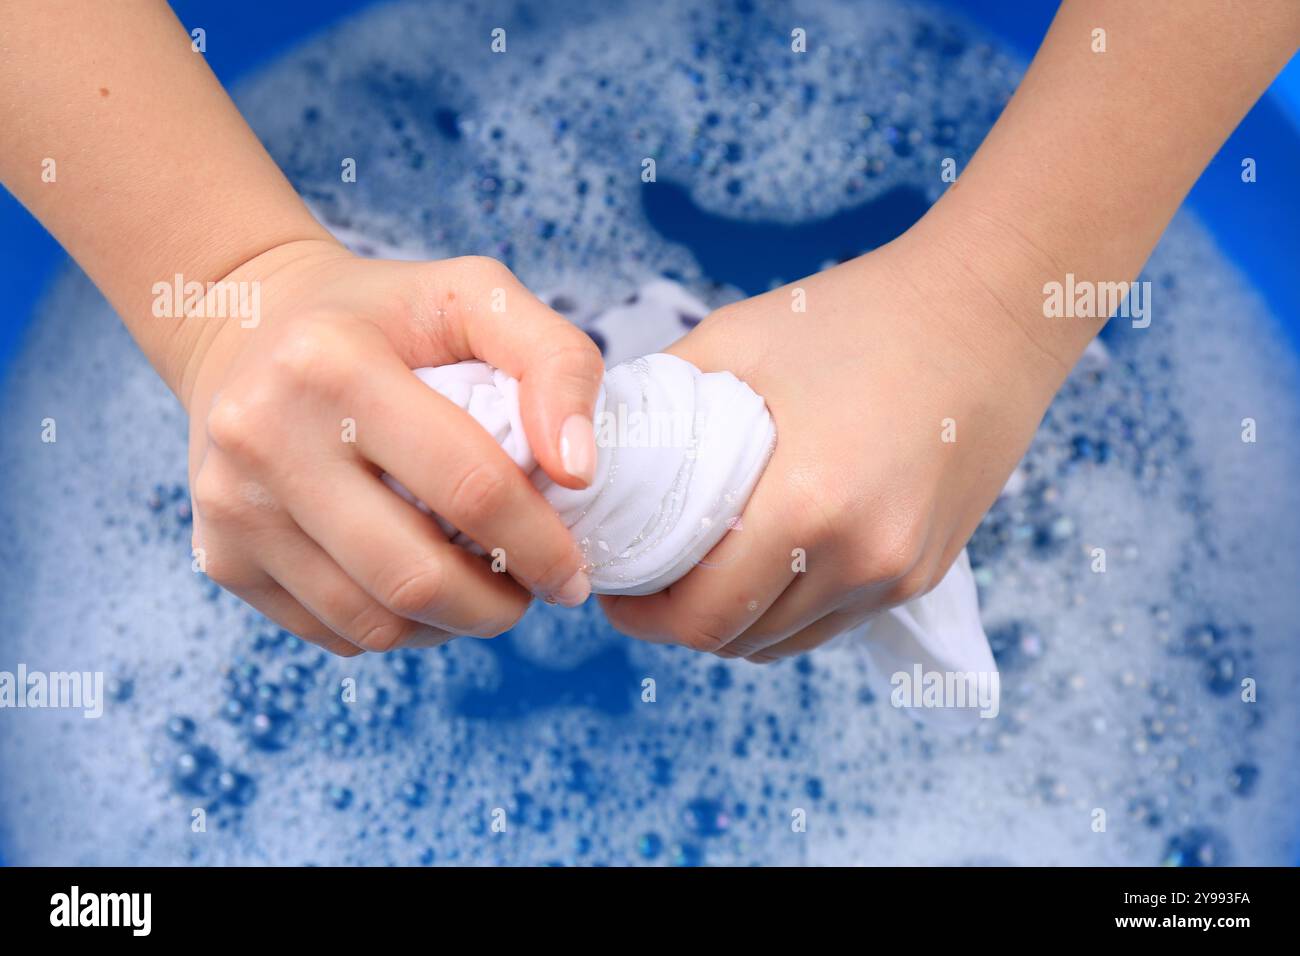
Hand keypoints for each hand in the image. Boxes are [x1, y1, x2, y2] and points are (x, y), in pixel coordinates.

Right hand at [182, 239, 602, 655]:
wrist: (247, 321)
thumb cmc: (385, 313)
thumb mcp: (475, 295)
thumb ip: (555, 361)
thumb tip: (579, 472)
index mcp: (332, 364)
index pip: (470, 487)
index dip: (541, 545)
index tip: (574, 571)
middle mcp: (265, 437)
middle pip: (415, 575)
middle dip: (499, 605)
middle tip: (534, 590)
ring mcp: (234, 506)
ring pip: (374, 623)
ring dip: (451, 625)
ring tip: (483, 589)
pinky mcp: (221, 555)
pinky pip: (334, 632)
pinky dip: (398, 629)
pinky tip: (422, 589)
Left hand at [601, 223, 1068, 661]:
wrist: (988, 312)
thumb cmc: (856, 316)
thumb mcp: (736, 341)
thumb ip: (659, 402)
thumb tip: (599, 449)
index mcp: (807, 505)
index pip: (701, 615)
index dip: (642, 616)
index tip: (615, 587)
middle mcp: (860, 558)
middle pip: (739, 640)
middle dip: (678, 623)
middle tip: (647, 582)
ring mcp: (898, 573)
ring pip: (785, 642)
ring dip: (732, 623)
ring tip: (700, 576)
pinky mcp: (924, 572)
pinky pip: (832, 621)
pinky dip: (785, 611)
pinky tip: (761, 567)